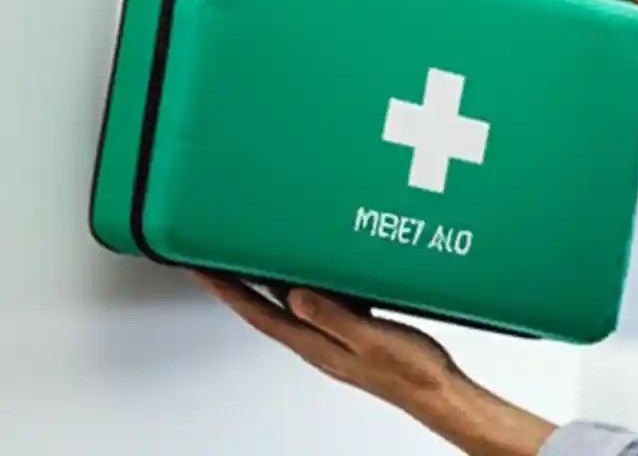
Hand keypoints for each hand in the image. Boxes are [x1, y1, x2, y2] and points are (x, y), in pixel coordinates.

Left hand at [192, 271, 557, 455]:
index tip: (198, 267)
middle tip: (216, 249)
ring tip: (254, 249)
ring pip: (293, 300)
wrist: (437, 389)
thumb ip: (332, 317)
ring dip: (270, 278)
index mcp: (315, 343)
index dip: (225, 290)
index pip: (257, 313)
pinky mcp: (355, 327)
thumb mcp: (370, 339)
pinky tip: (316, 264)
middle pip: (266, 305)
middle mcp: (318, 339)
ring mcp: (335, 335)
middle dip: (238, 279)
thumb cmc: (409, 371)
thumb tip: (294, 294)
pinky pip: (323, 298)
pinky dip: (310, 279)